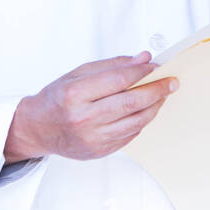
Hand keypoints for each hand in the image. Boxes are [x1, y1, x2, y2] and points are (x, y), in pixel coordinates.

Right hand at [4, 52, 177, 162]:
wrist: (38, 128)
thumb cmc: (58, 98)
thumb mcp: (78, 74)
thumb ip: (112, 65)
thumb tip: (143, 59)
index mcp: (74, 94)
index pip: (118, 80)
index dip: (142, 72)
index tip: (157, 67)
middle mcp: (83, 118)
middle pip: (131, 102)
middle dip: (156, 90)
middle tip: (171, 82)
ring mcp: (92, 138)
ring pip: (136, 121)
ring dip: (154, 107)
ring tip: (162, 95)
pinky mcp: (99, 151)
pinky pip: (130, 134)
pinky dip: (141, 120)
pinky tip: (145, 110)